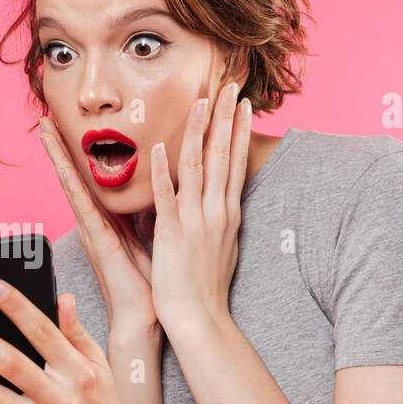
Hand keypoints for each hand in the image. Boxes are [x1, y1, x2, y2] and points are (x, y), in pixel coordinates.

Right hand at [38, 115, 157, 339]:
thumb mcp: (154, 240)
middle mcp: (96, 223)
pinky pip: (82, 207)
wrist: (144, 321)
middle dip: (60, 146)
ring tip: (45, 131)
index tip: (71, 126)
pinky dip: (72, 185)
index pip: (92, 179)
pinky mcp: (97, 242)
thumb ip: (151, 216)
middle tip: (46, 116)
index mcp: (110, 221)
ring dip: (57, 158)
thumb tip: (161, 191)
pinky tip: (63, 166)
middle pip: (75, 176)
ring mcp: (93, 232)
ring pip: (72, 185)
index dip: (80, 152)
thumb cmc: (150, 286)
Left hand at [147, 80, 251, 336]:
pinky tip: (158, 149)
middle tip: (230, 85)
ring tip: (201, 102)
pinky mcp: (172, 234)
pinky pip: (167, 197)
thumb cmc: (207, 286)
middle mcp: (215, 212)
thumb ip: (217, 218)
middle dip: (226, 118)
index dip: (240, 131)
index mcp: (227, 213)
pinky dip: (163, 172)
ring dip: (198, 132)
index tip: (243, 103)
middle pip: (223, 156)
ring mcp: (195, 221)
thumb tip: (220, 200)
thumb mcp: (222, 245)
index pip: (236, 162)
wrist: (200, 318)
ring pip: (197, 168)